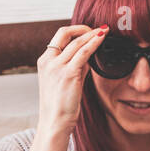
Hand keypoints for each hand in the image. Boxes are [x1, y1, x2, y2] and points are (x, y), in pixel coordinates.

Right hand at [36, 23, 108, 140]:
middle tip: (98, 29)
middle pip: (65, 33)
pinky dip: (94, 43)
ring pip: (76, 42)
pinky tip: (102, 39)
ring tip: (105, 31)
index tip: (88, 31)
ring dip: (92, 34)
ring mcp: (56, 67)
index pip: (59, 37)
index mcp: (44, 61)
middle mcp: (48, 61)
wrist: (54, 122)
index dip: (75, 31)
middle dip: (83, 28)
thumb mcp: (64, 81)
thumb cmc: (60, 106)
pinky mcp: (68, 74)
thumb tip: (89, 56)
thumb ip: (75, 67)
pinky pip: (83, 53)